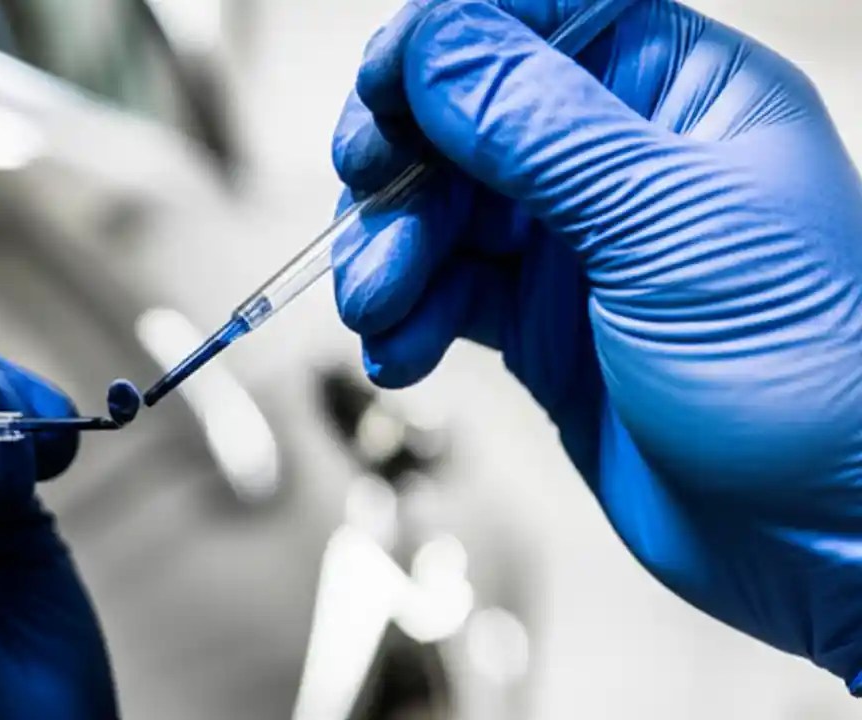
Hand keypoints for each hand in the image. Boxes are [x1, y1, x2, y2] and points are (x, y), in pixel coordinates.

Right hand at [332, 0, 861, 690]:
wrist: (817, 536)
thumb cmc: (806, 374)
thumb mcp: (665, 224)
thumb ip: (537, 127)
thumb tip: (435, 45)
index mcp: (674, 96)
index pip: (538, 21)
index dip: (449, 42)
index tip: (385, 84)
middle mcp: (615, 160)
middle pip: (464, 118)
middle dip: (403, 162)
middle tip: (366, 195)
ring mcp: (573, 246)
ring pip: (438, 212)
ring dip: (389, 252)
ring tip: (382, 305)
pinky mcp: (538, 326)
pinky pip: (444, 294)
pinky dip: (408, 318)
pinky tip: (402, 351)